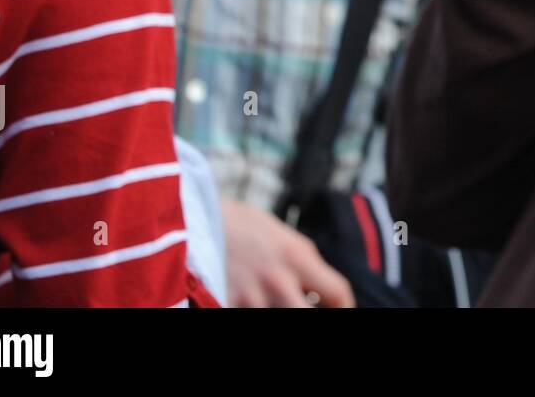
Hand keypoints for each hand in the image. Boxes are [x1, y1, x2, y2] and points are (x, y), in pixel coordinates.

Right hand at [220, 198, 355, 307]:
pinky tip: (247, 301)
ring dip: (275, 309)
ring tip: (267, 298)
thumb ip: (301, 262)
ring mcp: (251, 297)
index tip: (342, 309)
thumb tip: (317, 290)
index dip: (345, 306)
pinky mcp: (224, 304)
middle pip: (309, 315)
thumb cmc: (237, 224)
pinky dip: (251, 309)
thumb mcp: (280, 235)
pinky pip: (246, 314)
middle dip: (311, 314)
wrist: (188, 217)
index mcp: (297, 256)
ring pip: (277, 317)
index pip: (337, 291)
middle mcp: (278, 280)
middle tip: (307, 306)